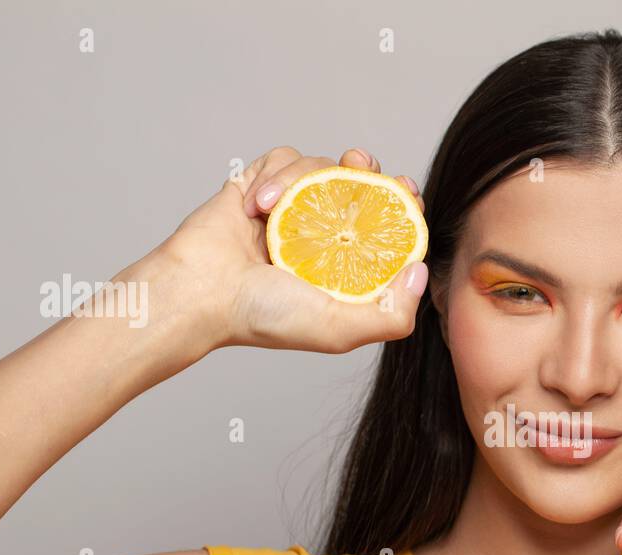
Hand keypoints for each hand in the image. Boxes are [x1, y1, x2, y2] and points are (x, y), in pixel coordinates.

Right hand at [125, 145, 428, 357]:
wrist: (202, 292)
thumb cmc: (265, 316)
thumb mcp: (341, 330)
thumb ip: (392, 316)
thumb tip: (420, 270)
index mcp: (344, 263)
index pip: (386, 224)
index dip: (402, 205)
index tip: (408, 195)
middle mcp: (322, 232)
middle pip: (362, 183)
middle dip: (370, 169)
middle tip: (363, 168)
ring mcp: (293, 206)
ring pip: (322, 166)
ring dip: (303, 180)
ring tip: (273, 210)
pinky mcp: (261, 183)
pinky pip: (284, 158)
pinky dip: (274, 176)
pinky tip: (255, 207)